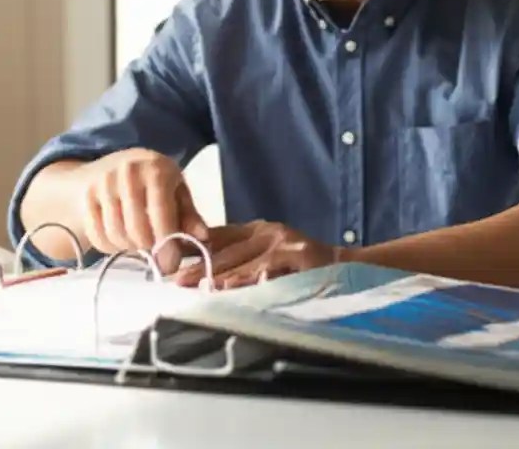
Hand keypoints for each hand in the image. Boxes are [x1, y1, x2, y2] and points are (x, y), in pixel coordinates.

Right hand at [77, 148, 207, 273]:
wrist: (114, 163)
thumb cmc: (153, 180)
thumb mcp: (177, 191)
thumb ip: (190, 215)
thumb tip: (202, 238)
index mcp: (155, 170)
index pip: (161, 213)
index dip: (166, 243)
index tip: (170, 265)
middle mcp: (127, 173)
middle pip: (137, 230)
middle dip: (148, 249)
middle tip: (155, 253)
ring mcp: (103, 184)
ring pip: (116, 235)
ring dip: (130, 248)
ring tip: (139, 241)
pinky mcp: (86, 197)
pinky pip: (98, 236)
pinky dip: (110, 246)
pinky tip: (121, 238)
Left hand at [174, 221, 341, 288]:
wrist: (348, 269)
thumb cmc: (306, 269)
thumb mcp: (272, 258)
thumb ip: (244, 261)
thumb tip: (205, 275)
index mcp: (260, 230)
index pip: (220, 236)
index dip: (194, 247)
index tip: (170, 257)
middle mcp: (268, 231)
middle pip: (225, 250)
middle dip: (197, 266)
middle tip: (174, 280)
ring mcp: (283, 242)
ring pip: (241, 260)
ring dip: (214, 275)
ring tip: (192, 286)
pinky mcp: (296, 255)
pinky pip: (264, 270)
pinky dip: (244, 280)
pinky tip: (226, 288)